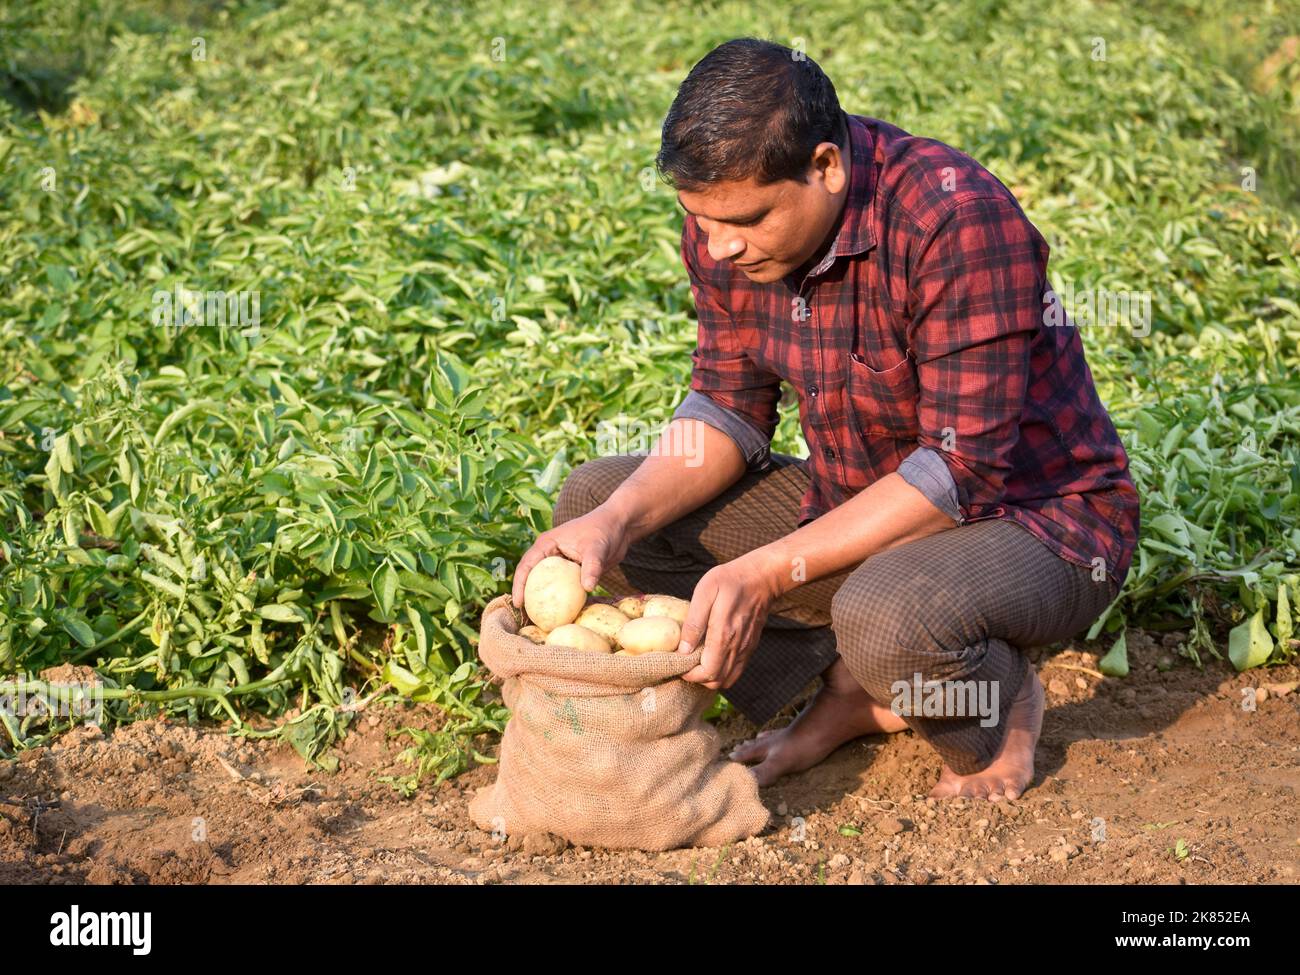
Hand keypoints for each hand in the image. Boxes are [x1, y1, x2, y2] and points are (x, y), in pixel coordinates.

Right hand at [511, 504, 631, 608]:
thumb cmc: (604, 530)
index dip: (519, 585)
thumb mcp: (596, 548)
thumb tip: (587, 588)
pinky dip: (559, 599)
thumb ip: (591, 567)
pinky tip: (561, 614)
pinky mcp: (572, 571)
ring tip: (539, 620)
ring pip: (546, 584)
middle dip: (526, 596)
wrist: (620, 527)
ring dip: (542, 599)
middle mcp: (549, 554)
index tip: (518, 604)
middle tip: (525, 618)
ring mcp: (560, 563)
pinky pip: (562, 587)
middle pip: (531, 577)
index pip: (526, 566)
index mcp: (547, 544)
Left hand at [678, 552, 781, 690]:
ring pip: (727, 679)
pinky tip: (711, 659)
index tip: (678, 664)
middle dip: (697, 679)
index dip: (690, 675)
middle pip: (716, 680)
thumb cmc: (730, 581)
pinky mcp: (750, 647)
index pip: (707, 671)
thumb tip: (683, 649)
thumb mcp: (706, 592)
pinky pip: (736, 671)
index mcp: (723, 634)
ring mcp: (745, 648)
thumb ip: (694, 622)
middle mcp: (736, 647)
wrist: (761, 578)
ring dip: (709, 678)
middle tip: (685, 664)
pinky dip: (722, 673)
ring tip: (696, 663)